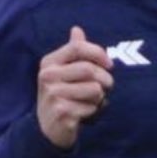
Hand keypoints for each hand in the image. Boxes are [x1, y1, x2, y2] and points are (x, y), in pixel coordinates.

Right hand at [37, 26, 112, 148]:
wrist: (47, 128)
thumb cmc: (60, 95)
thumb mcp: (62, 71)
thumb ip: (72, 51)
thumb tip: (77, 29)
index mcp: (49, 62)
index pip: (77, 47)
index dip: (98, 53)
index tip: (109, 65)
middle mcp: (48, 76)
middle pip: (89, 69)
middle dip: (105, 79)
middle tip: (107, 87)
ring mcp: (53, 95)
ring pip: (94, 89)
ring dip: (100, 97)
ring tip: (92, 101)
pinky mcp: (62, 112)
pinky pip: (91, 107)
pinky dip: (94, 111)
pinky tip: (85, 113)